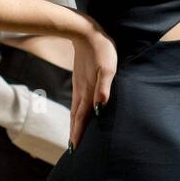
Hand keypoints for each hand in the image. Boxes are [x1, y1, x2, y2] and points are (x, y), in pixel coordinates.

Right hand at [68, 19, 117, 148]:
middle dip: (74, 133)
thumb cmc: (102, 50)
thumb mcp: (107, 68)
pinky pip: (77, 102)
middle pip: (76, 117)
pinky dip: (76, 113)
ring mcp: (79, 86)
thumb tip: (99, 108)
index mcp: (87, 91)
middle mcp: (81, 91)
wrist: (85, 32)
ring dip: (74, 124)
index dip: (79, 133)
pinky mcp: (80, 80)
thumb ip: (104, 88)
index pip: (82, 117)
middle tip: (72, 148)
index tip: (74, 148)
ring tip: (73, 135)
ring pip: (75, 110)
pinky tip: (79, 113)